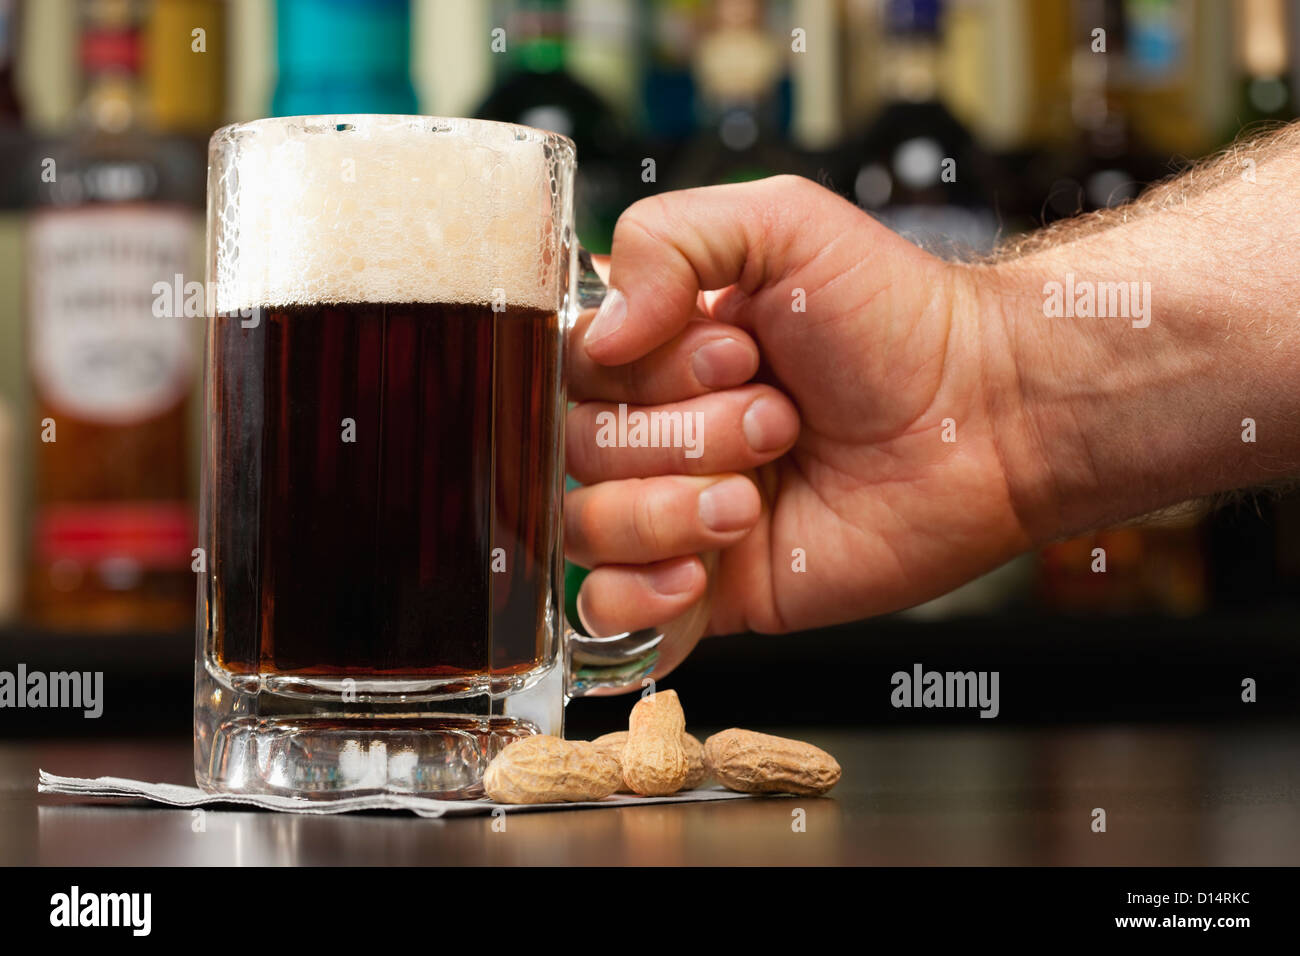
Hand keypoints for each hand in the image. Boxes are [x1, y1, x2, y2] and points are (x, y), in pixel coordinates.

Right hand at [564, 175, 1040, 674]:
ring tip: (756, 495)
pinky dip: (636, 596)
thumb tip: (597, 335)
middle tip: (777, 418)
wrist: (986, 418)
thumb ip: (664, 240)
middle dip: (678, 436)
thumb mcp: (782, 224)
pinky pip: (612, 611)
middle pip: (575, 449)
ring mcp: (678, 509)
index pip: (573, 367)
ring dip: (667, 509)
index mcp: (659, 346)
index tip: (734, 355)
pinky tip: (700, 571)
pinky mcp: (711, 588)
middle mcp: (658, 427)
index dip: (638, 371)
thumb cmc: (896, 318)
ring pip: (586, 527)